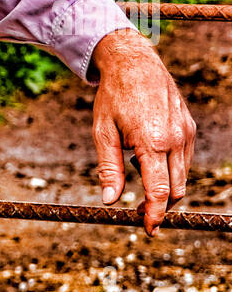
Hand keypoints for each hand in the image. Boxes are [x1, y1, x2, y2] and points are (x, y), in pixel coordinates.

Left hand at [90, 27, 195, 237]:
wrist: (134, 62)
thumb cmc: (114, 96)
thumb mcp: (102, 131)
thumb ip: (109, 168)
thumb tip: (109, 201)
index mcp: (152, 141)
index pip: (159, 191)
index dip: (154, 214)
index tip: (148, 229)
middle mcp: (175, 138)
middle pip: (175, 189)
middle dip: (160, 205)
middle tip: (139, 210)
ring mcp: (185, 132)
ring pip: (182, 176)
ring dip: (165, 186)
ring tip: (137, 171)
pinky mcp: (189, 127)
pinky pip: (184, 158)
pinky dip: (169, 167)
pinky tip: (148, 155)